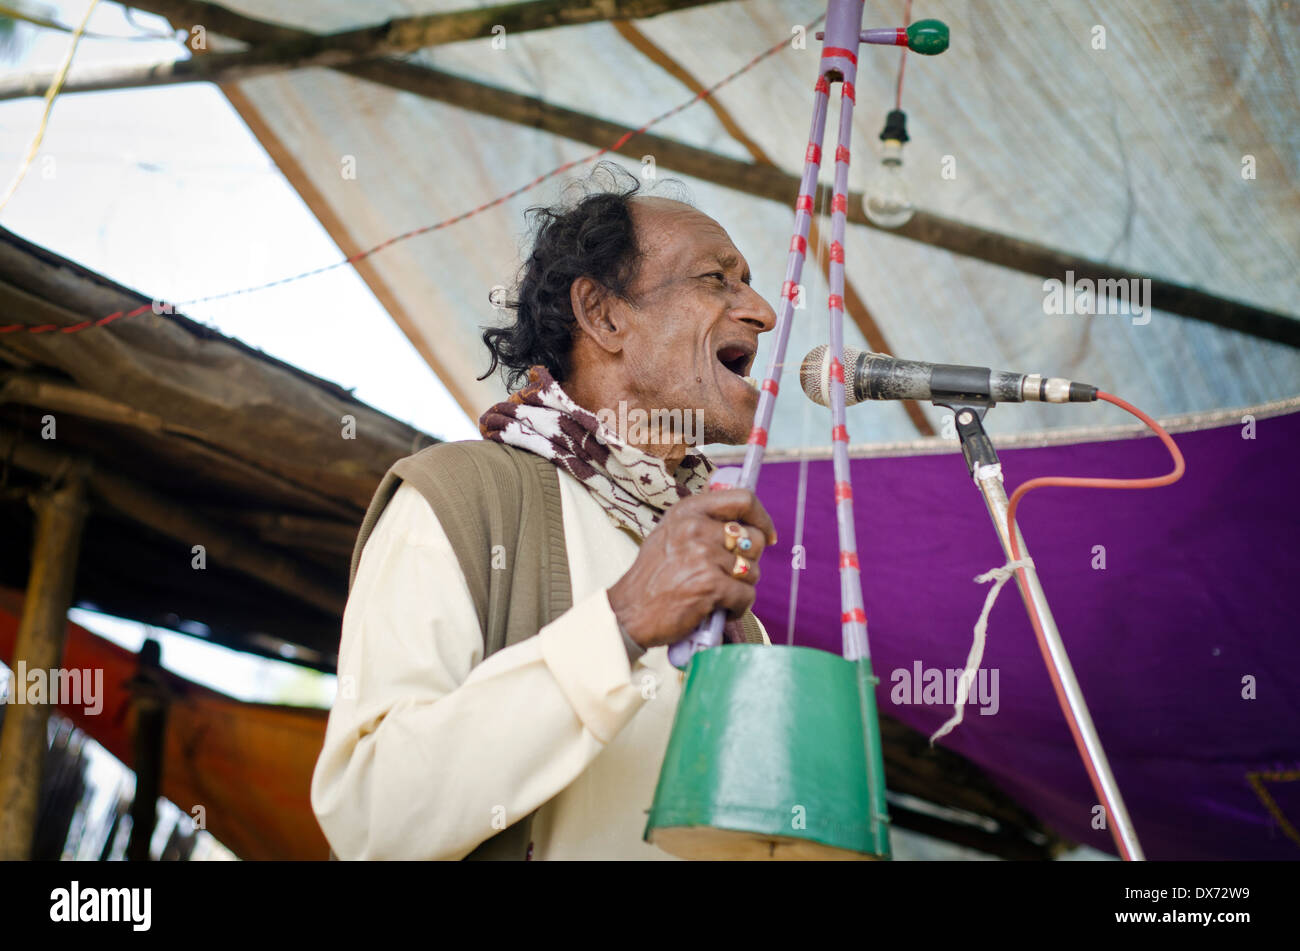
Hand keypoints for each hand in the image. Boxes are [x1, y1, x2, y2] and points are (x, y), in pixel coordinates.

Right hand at [606, 488, 776, 649]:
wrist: (628, 612)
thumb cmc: (652, 578)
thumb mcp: (669, 534)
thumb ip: (702, 522)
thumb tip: (745, 522)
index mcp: (688, 511)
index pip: (743, 499)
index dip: (762, 518)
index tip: (768, 535)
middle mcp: (695, 528)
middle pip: (754, 539)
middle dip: (749, 562)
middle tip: (730, 576)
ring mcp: (703, 556)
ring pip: (752, 571)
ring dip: (740, 588)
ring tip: (716, 595)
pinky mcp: (710, 585)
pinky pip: (746, 596)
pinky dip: (736, 608)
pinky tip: (717, 610)